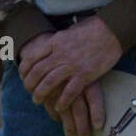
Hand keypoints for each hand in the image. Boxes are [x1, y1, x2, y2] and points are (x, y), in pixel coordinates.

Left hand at [19, 17, 121, 135]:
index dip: (24, 70)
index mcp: (55, 42)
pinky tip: (59, 107)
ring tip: (38, 101)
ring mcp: (72, 65)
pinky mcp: (85, 74)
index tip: (23, 76)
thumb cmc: (93, 28)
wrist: (113, 29)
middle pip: (37, 73)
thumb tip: (50, 49)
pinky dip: (62, 102)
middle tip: (29, 91)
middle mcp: (61, 54)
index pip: (32, 58)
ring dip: (40, 94)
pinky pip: (69, 92)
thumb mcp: (69, 31)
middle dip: (30, 85)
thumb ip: (58, 42)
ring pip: (49, 83)